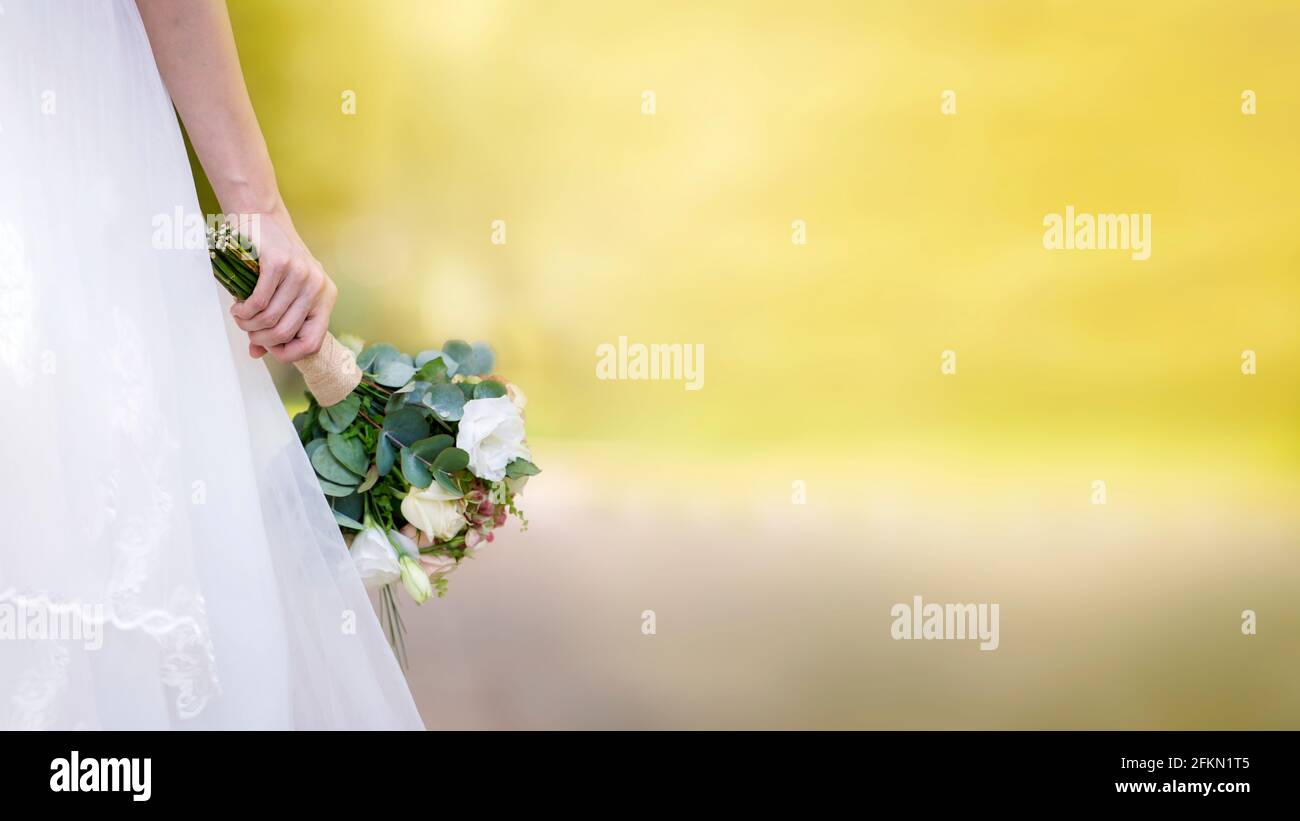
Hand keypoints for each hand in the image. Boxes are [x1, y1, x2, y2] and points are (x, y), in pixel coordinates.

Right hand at [229, 206, 337, 362]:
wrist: (262, 217)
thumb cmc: (272, 258)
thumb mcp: (283, 292)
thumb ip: (274, 323)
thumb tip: (257, 354)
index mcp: (326, 297)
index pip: (314, 341)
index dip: (289, 353)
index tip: (268, 349)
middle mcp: (318, 286)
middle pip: (286, 332)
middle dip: (261, 338)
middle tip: (247, 330)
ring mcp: (301, 274)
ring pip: (271, 319)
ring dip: (248, 324)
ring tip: (239, 316)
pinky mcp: (280, 263)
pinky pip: (259, 302)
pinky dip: (245, 310)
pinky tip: (238, 306)